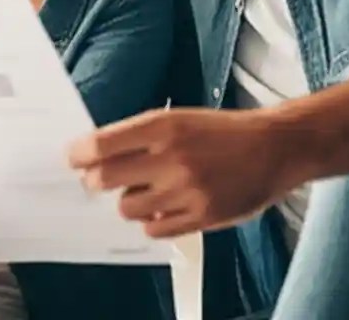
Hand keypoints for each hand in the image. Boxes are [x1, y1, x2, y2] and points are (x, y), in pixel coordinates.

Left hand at [67, 107, 303, 237]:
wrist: (273, 148)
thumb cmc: (221, 131)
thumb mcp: (178, 119)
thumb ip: (139, 136)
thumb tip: (95, 154)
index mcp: (163, 126)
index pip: (100, 144)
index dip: (79, 154)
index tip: (74, 159)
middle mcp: (171, 158)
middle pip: (104, 179)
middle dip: (93, 181)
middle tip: (96, 180)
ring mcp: (186, 190)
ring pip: (126, 207)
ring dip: (127, 201)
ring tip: (143, 191)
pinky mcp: (202, 217)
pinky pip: (154, 229)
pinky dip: (151, 220)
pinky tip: (163, 207)